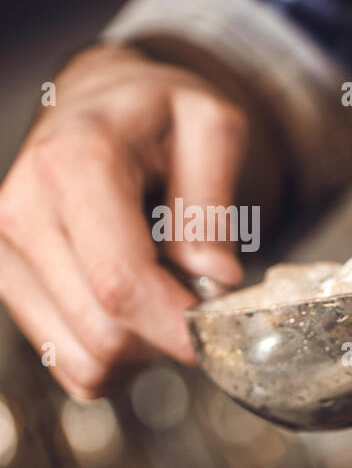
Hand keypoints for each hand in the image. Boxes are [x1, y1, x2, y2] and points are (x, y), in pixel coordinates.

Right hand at [0, 44, 249, 397]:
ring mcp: (5, 251)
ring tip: (165, 295)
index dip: (174, 324)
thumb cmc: (162, 117)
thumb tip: (213, 275)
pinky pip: (69, 361)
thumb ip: (214, 201)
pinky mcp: (6, 282)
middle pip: (104, 330)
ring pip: (85, 357)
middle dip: (165, 333)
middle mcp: (23, 208)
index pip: (120, 280)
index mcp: (76, 163)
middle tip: (198, 298)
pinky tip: (136, 312)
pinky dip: (115, 357)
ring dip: (142, 349)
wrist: (103, 105)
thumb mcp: (212, 127)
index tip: (214, 334)